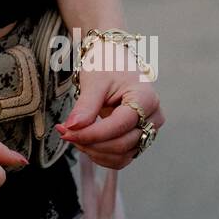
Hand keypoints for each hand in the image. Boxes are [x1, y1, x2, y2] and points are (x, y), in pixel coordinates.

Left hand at [55, 43, 164, 168]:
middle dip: (90, 143)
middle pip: (122, 144)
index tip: (66, 131)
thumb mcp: (95, 80)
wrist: (114, 60)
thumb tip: (72, 128)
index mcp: (146, 98)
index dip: (92, 133)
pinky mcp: (139, 139)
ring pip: (122, 156)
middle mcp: (153, 118)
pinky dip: (101, 156)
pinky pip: (121, 158)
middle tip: (64, 133)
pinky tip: (84, 143)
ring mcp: (148, 131)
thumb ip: (86, 105)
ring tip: (72, 136)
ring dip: (94, 152)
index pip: (119, 125)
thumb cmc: (106, 64)